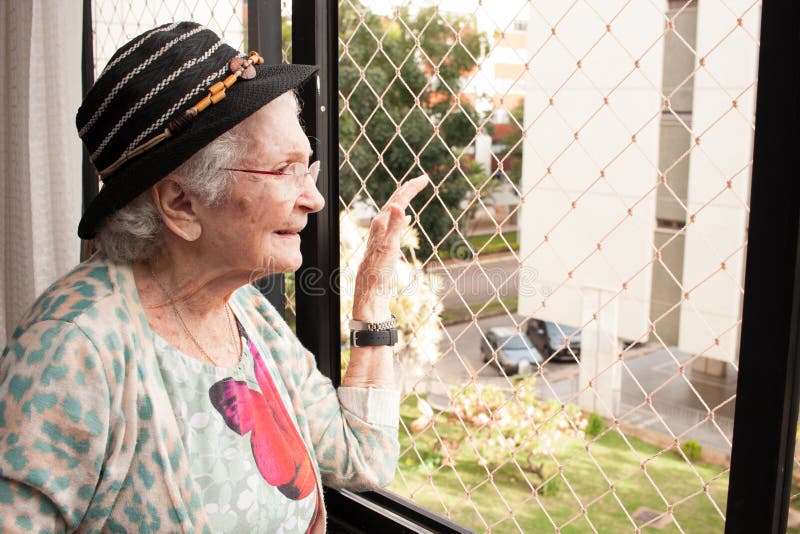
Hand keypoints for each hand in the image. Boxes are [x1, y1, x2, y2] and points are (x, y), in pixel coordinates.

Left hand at [352, 175, 429, 320]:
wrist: (370, 291)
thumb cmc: (379, 272)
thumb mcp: (389, 249)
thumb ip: (395, 226)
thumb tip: (397, 204)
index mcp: (381, 224)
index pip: (398, 199)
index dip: (412, 187)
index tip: (426, 178)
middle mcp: (379, 226)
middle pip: (395, 201)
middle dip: (409, 189)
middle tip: (423, 179)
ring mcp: (381, 234)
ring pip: (394, 211)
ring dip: (406, 199)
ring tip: (415, 191)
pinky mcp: (385, 243)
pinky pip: (395, 222)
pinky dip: (403, 215)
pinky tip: (408, 218)